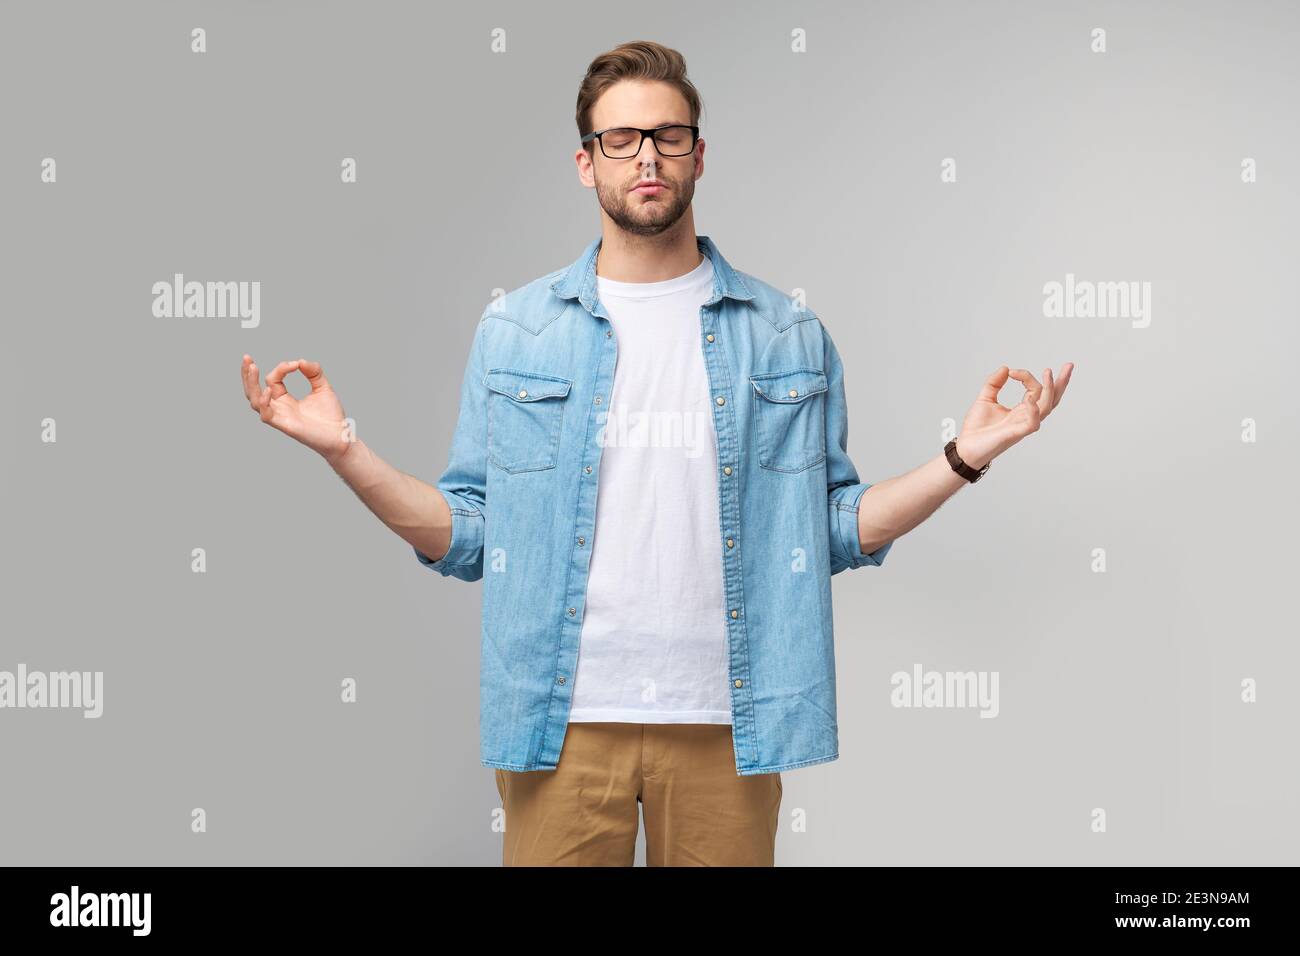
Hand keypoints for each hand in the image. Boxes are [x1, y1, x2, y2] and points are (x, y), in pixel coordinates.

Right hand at [240, 354, 354, 465]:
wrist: (341, 436)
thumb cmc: (331, 416)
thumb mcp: (323, 387)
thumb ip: (313, 372)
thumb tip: (300, 360)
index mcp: (285, 399)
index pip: (273, 379)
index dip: (282, 368)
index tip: (297, 364)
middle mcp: (279, 408)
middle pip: (254, 390)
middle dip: (248, 374)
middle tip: (246, 357)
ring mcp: (280, 417)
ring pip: (254, 401)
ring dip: (251, 384)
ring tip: (252, 367)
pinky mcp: (285, 425)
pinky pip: (266, 415)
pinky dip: (263, 402)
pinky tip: (268, 390)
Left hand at [954, 363, 1074, 468]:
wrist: (966, 447)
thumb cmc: (977, 428)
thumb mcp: (985, 399)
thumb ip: (994, 383)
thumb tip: (1005, 368)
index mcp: (1021, 410)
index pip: (1034, 389)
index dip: (1025, 376)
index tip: (1011, 371)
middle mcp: (1026, 417)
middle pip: (1052, 399)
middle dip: (1061, 383)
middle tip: (1069, 365)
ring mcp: (1023, 425)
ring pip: (1046, 407)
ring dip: (1049, 389)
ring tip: (1048, 372)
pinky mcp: (1016, 434)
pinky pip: (1033, 423)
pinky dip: (1034, 410)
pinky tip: (1030, 399)